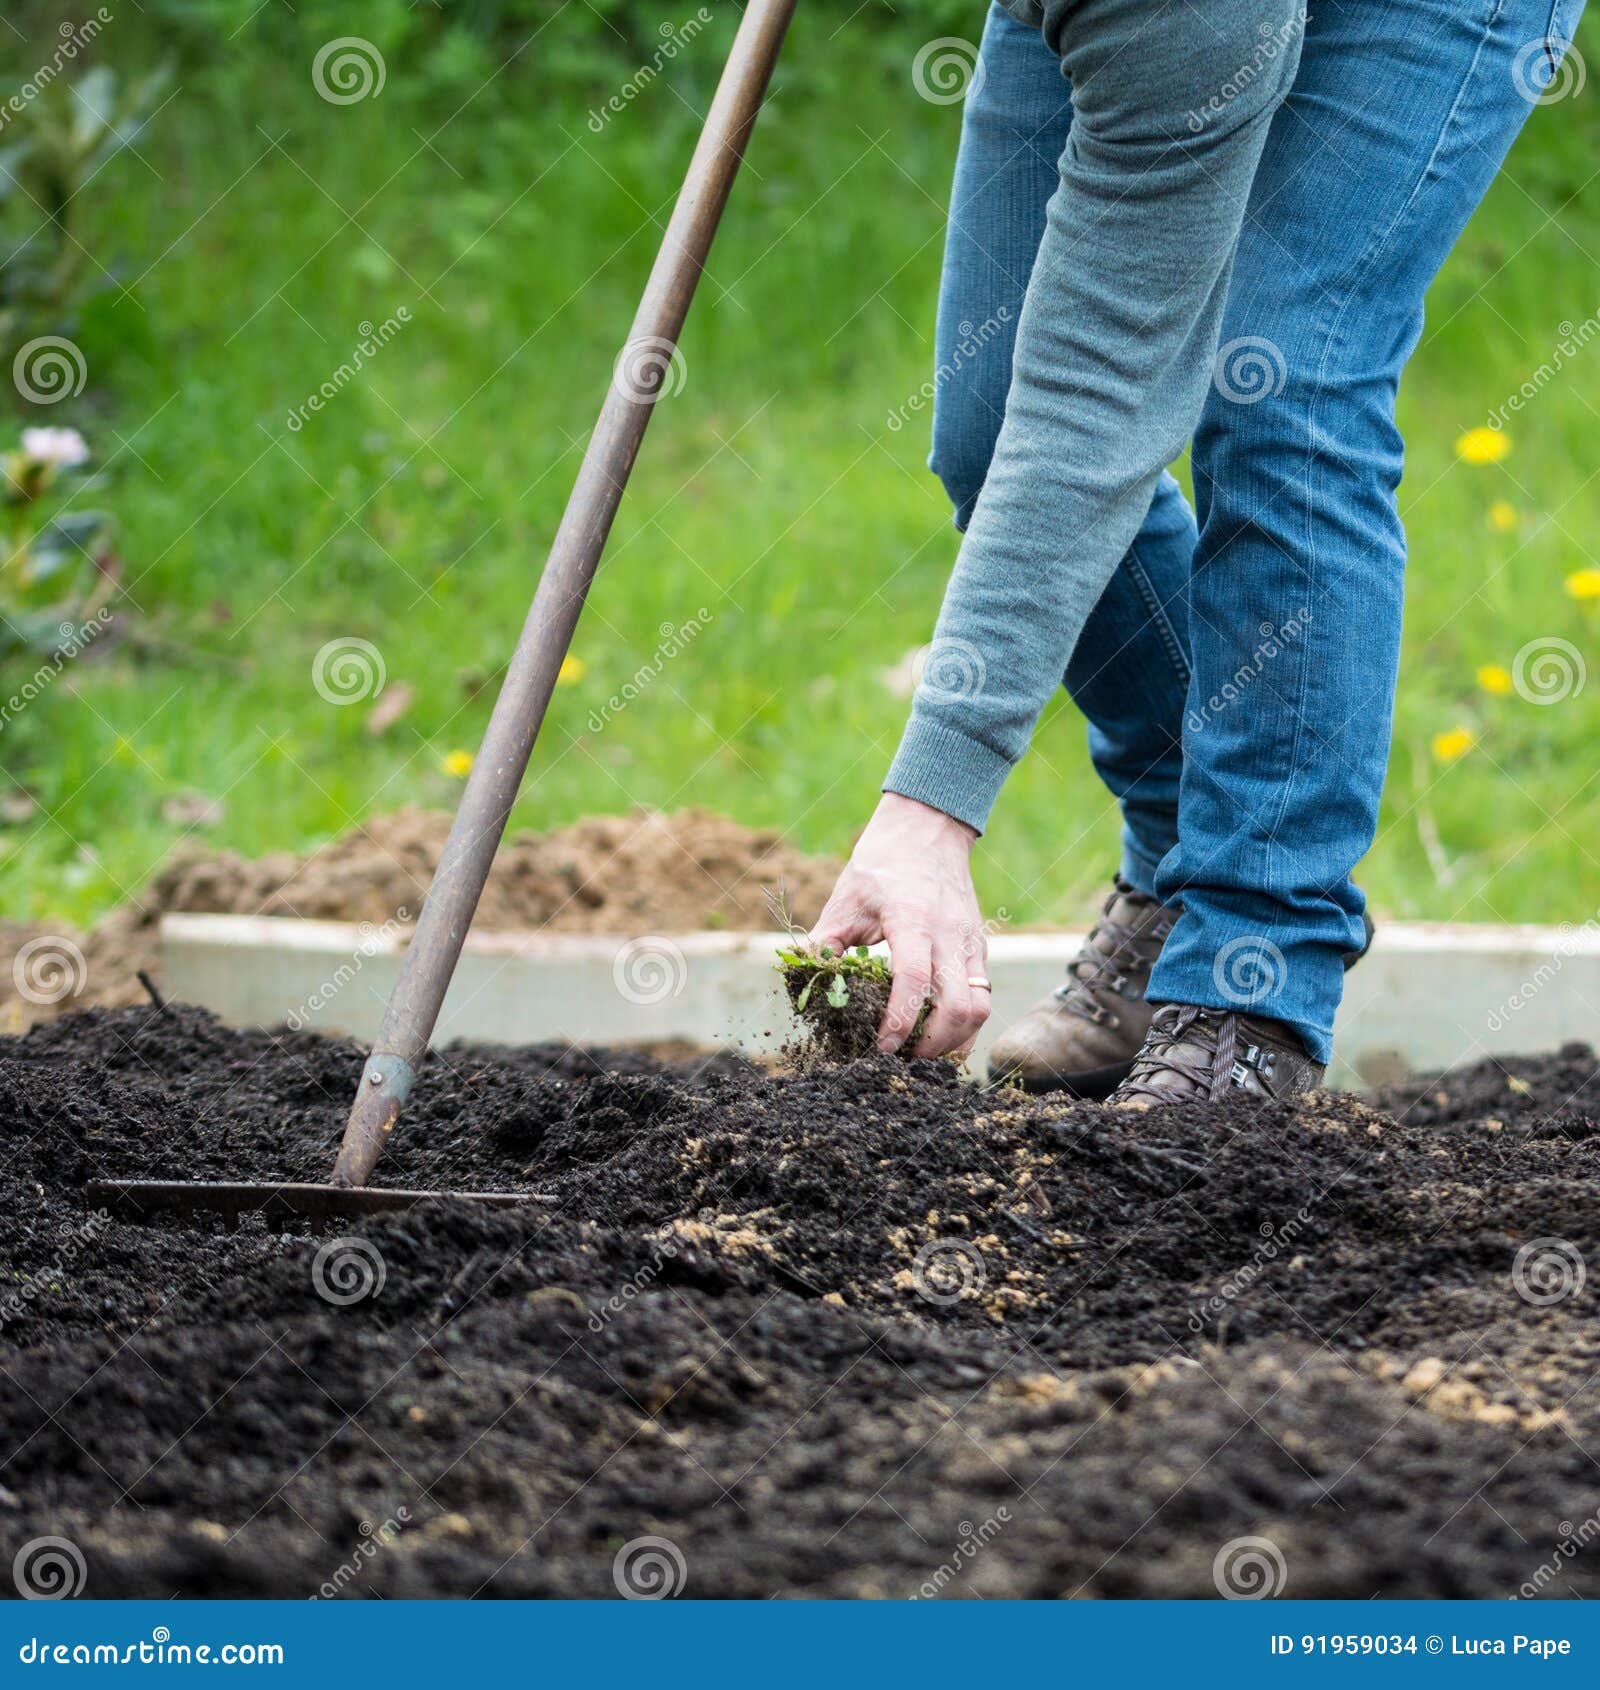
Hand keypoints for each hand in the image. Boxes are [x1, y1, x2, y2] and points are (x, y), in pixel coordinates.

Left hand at [809, 792, 989, 1058]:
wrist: (928, 829)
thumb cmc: (881, 864)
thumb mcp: (844, 900)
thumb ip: (825, 945)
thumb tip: (810, 987)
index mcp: (914, 919)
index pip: (914, 981)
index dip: (899, 1022)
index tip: (879, 1048)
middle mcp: (951, 933)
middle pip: (959, 1007)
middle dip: (931, 1045)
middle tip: (901, 1060)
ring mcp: (971, 941)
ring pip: (980, 1008)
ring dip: (953, 1041)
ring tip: (920, 1054)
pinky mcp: (980, 947)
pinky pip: (982, 996)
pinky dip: (964, 1025)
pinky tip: (937, 1035)